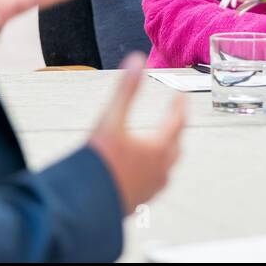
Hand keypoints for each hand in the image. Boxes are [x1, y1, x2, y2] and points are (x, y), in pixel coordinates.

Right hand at [88, 54, 186, 214]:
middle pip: (175, 146)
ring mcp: (150, 188)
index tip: (181, 96)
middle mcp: (159, 170)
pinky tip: (143, 172)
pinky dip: (154, 171)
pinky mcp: (138, 202)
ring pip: (167, 168)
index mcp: (157, 149)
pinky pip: (154, 184)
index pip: (177, 122)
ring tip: (163, 145)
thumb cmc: (98, 163)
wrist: (84, 204)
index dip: (179, 107)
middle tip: (176, 118)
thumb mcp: (110, 118)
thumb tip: (136, 60)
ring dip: (168, 152)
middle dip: (177, 129)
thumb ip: (126, 89)